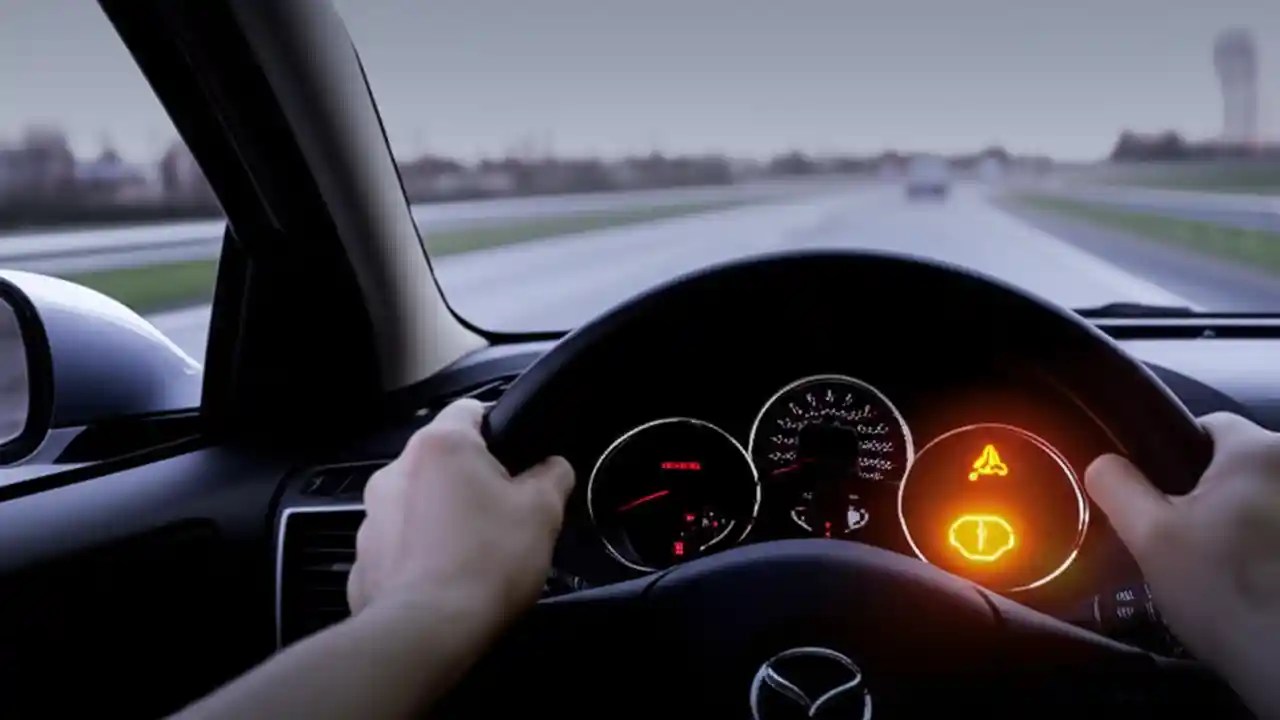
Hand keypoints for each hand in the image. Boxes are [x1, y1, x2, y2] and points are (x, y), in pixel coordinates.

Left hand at [347, 398, 574, 632]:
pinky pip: (399, 546)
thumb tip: (552, 467)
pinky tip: (444, 583)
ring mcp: (371, 517)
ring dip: (442, 519)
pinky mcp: (362, 560)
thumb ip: (553, 475)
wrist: (427, 632)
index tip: (518, 460)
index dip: (499, 429)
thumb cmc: (487, 560)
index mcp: (440, 445)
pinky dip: (419, 556)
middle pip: (443, 462)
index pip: (470, 410)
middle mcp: (394, 471)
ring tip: (473, 556)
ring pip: (418, 504)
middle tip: (504, 516)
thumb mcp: (543, 512)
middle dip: (471, 483)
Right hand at [1085, 412, 1279, 717]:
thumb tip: (1102, 464)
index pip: (1207, 426)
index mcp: (1259, 450)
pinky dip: (1260, 548)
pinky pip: (1272, 530)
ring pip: (1257, 502)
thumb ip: (1117, 487)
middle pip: (1234, 468)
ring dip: (1237, 524)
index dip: (1170, 456)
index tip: (1155, 499)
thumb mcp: (1150, 536)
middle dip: (1205, 496)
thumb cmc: (1221, 588)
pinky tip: (1246, 583)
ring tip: (1213, 569)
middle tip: (1178, 540)